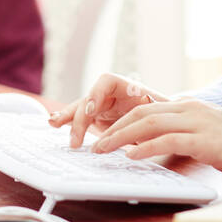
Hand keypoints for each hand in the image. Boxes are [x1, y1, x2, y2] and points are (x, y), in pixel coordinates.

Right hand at [47, 72, 169, 148]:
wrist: (168, 121)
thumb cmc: (167, 114)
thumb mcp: (162, 114)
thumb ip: (151, 115)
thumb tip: (144, 119)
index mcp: (128, 87)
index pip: (106, 81)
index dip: (96, 95)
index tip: (91, 111)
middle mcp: (112, 94)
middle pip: (89, 99)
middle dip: (78, 117)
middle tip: (75, 139)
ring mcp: (103, 106)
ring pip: (81, 109)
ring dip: (67, 116)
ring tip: (53, 122)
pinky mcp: (99, 118)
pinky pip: (82, 119)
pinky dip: (69, 122)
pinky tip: (54, 123)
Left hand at [89, 99, 221, 182]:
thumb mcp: (209, 133)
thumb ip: (186, 134)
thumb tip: (162, 145)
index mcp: (190, 107)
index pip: (147, 109)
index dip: (123, 121)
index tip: (106, 134)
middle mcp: (191, 109)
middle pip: (142, 113)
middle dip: (115, 128)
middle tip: (96, 143)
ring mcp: (198, 123)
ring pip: (149, 123)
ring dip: (122, 137)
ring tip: (104, 149)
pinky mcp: (205, 140)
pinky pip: (168, 140)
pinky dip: (146, 147)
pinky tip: (132, 156)